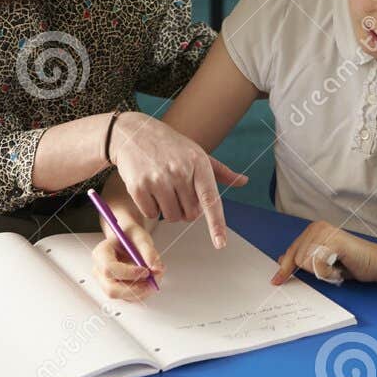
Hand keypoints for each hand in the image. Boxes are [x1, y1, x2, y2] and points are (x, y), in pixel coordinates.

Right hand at [91, 215, 164, 302]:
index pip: (109, 269)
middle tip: (153, 280)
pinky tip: (150, 280)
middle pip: (112, 289)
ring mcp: (107, 282)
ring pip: (123, 296)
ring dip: (143, 291)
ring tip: (155, 276)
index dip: (128, 273)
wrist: (128, 239)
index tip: (146, 271)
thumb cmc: (130, 236)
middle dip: (136, 289)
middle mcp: (100, 270)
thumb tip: (155, 268)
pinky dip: (143, 292)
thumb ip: (148, 252)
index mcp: (101, 253)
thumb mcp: (140, 237)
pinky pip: (130, 298)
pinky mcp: (117, 290)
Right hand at [108, 112, 247, 248]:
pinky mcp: (139, 187)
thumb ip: (221, 171)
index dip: (216, 224)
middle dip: (186, 208)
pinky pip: (152, 214)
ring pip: (171, 217)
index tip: (220, 243)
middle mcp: (179, 171)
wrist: (133, 133)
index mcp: (198, 163)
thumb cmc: (170, 145)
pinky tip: (149, 189)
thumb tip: (244, 181)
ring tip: (163, 188)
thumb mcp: (197, 153)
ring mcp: (158, 179)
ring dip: (169, 210)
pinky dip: (152, 208)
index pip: (210, 199)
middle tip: (178, 190)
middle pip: (190, 215)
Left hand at [271, 221, 376, 285]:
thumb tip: (280, 260)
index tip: (276, 281)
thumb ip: (304, 259)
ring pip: (304, 262)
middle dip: (312, 272)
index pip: (291, 252)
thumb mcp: (322, 262)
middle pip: (295, 258)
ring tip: (337, 268)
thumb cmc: (352, 264)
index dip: (284, 268)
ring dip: (322, 273)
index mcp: (312, 230)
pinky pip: (317, 264)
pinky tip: (340, 268)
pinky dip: (328, 273)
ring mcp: (325, 231)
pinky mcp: (334, 240)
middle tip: (332, 270)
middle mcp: (317, 227)